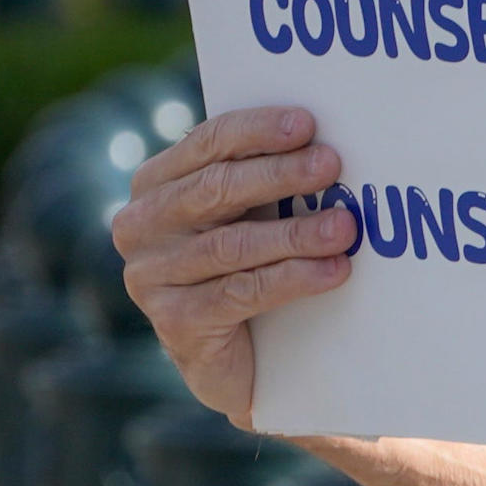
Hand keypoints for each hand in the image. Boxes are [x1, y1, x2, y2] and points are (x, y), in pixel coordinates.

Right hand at [111, 106, 356, 421]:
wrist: (240, 360)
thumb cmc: (251, 267)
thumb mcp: (251, 216)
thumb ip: (265, 180)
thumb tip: (324, 143)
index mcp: (155, 185)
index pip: (206, 145)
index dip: (256, 132)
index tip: (306, 125)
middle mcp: (141, 226)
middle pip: (215, 191)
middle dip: (278, 175)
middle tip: (330, 165)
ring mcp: (150, 276)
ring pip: (231, 245)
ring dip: (294, 233)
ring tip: (344, 227)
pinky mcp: (174, 322)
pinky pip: (239, 294)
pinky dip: (292, 279)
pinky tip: (333, 271)